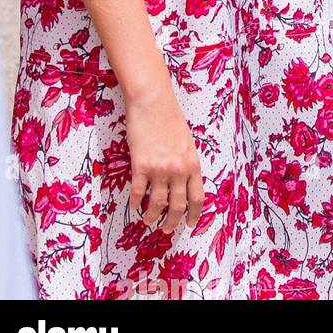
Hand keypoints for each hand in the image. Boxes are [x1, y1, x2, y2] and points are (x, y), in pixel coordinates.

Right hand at [125, 81, 202, 232]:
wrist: (154, 103)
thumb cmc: (171, 119)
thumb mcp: (187, 143)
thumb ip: (186, 163)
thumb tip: (182, 183)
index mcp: (193, 164)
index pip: (198, 197)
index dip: (194, 214)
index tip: (189, 224)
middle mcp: (179, 170)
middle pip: (177, 206)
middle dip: (172, 222)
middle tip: (167, 230)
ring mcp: (159, 169)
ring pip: (157, 204)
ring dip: (152, 216)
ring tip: (148, 220)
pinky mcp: (141, 166)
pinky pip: (138, 193)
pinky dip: (136, 202)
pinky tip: (134, 205)